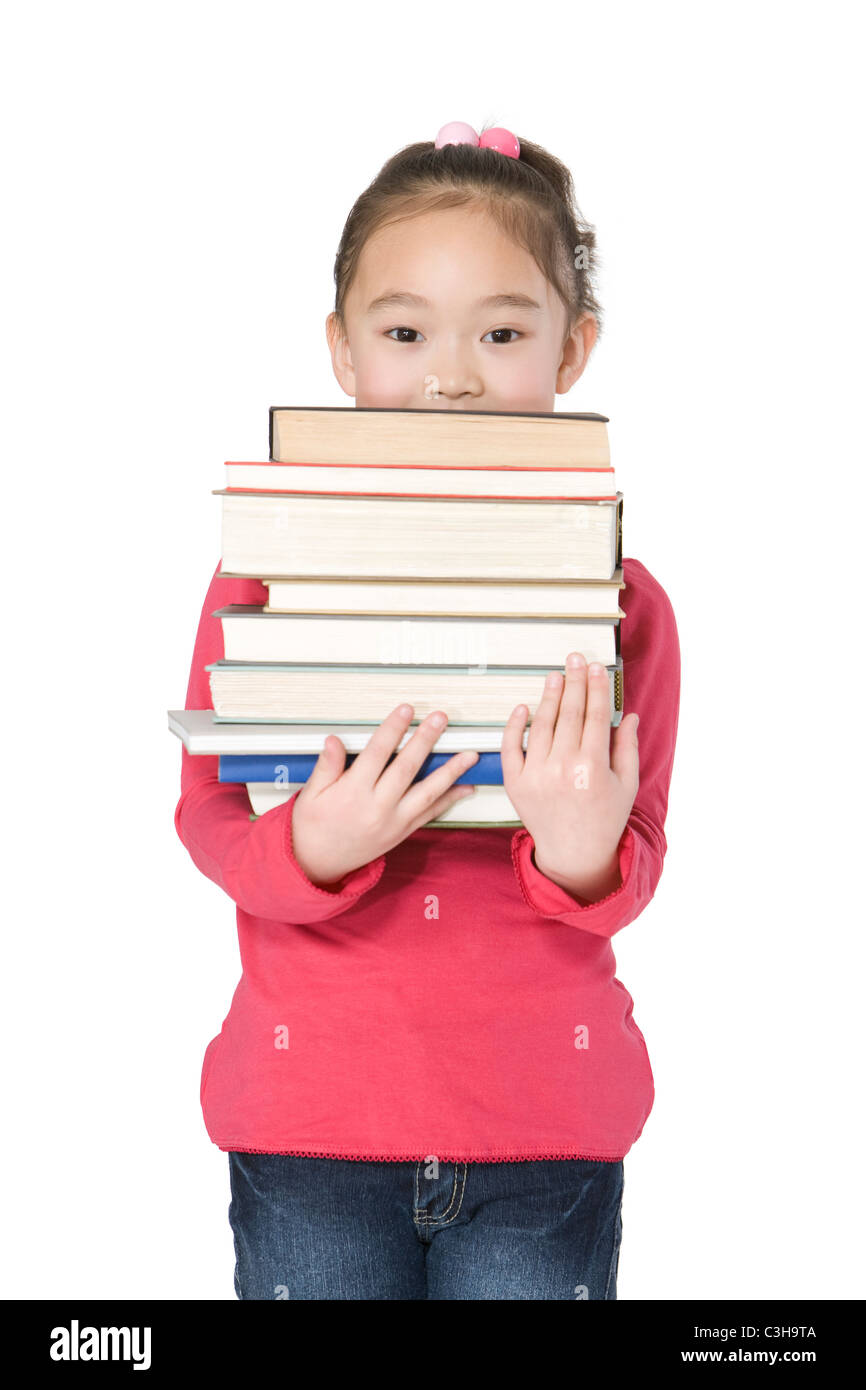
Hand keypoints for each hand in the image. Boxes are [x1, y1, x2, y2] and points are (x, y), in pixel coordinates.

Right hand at [290, 704, 478, 885]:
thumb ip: (326, 766)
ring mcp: (394, 821)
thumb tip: (334, 741)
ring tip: (469, 754)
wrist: (318, 864)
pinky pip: (430, 813)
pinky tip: (465, 787)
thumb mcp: (311, 794)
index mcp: (353, 793)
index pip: (377, 753)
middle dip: (425, 740)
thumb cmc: (312, 826)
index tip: (406, 710)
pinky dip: (450, 800)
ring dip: (450, 771)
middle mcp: (377, 807)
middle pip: (407, 767)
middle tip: (441, 719)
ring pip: (427, 792)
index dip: (393, 729)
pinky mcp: (403, 832)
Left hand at [500, 652, 639, 895]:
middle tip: (575, 659)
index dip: (596, 688)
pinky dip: (515, 725)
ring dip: (548, 696)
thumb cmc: (605, 818)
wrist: (574, 853)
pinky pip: (512, 747)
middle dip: (574, 682)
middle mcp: (563, 769)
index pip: (596, 717)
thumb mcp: (626, 785)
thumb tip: (630, 715)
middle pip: (569, 714)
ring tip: (554, 677)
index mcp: (593, 769)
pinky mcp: (516, 783)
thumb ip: (628, 748)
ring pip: (542, 725)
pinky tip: (523, 707)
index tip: (596, 668)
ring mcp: (536, 776)